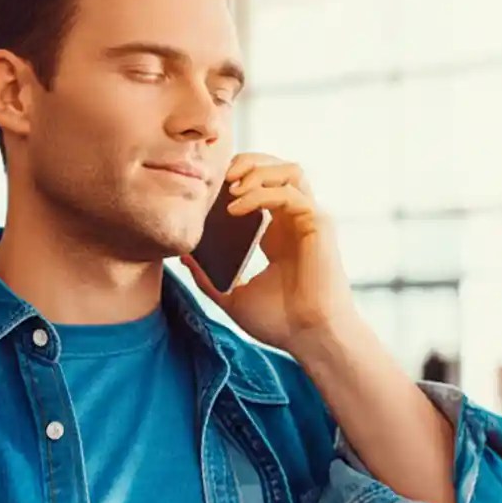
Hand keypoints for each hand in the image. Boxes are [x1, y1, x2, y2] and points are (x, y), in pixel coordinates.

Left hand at [179, 153, 355, 353]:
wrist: (309, 339)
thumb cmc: (280, 323)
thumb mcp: (232, 296)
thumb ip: (208, 277)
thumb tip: (182, 256)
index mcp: (279, 234)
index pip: (262, 187)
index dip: (238, 178)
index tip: (208, 188)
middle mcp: (296, 221)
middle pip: (279, 168)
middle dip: (248, 163)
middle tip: (219, 176)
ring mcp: (310, 220)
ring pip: (290, 171)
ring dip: (258, 171)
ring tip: (230, 187)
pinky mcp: (319, 224)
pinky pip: (290, 193)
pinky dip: (261, 194)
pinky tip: (235, 209)